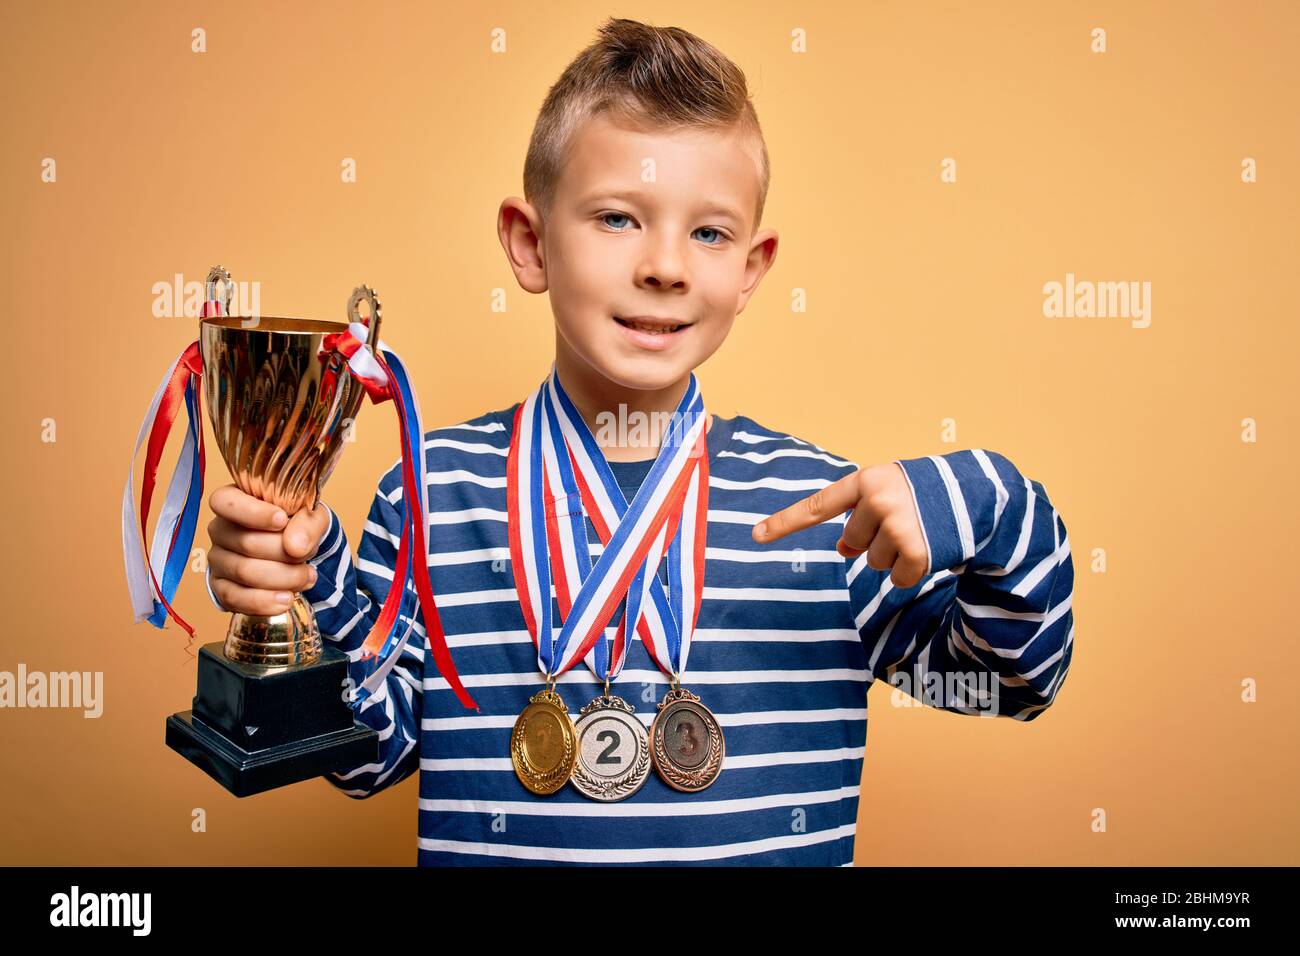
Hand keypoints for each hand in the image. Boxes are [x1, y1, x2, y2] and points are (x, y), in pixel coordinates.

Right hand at [206, 484, 331, 615]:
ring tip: (307, 577)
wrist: (298, 550)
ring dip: (283, 578)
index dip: (253, 513)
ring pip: (245, 572)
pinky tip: (286, 599)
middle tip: (308, 555)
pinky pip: (235, 598)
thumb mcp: (311, 515)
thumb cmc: (298, 525)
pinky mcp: (221, 587)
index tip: (282, 520)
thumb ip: (307, 524)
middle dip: (285, 554)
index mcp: (234, 501)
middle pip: (246, 543)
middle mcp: (219, 529)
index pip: (226, 502)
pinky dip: (264, 602)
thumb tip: (295, 547)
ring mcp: (218, 560)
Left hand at [751, 462, 928, 587]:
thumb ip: (858, 515)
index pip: (816, 506)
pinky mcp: (916, 550)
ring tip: (918, 532)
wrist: (977, 495)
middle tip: (901, 523)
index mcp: (865, 481)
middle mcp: (877, 499)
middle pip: (851, 543)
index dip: (784, 523)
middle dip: (872, 541)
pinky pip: (897, 578)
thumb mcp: (887, 493)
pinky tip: (927, 551)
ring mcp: (897, 524)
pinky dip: (911, 573)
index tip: (755, 536)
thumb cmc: (923, 494)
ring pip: (874, 562)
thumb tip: (843, 550)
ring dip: (894, 556)